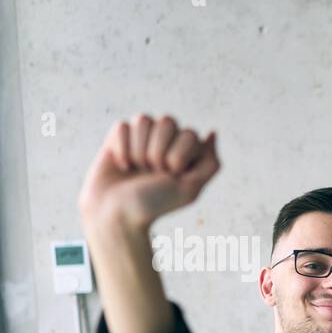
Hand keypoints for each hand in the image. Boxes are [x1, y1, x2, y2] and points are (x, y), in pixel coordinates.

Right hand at [77, 114, 218, 232]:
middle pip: (167, 122)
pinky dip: (122, 149)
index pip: (189, 134)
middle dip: (158, 152)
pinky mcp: (120, 135)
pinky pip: (122, 127)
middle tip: (154, 172)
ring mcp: (143, 135)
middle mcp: (167, 139)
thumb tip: (212, 132)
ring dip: (139, 150)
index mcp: (188, 151)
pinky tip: (123, 165)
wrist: (117, 211)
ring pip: (144, 120)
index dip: (178, 156)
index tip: (172, 175)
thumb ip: (209, 163)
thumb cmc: (155, 203)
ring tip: (138, 168)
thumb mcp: (190, 189)